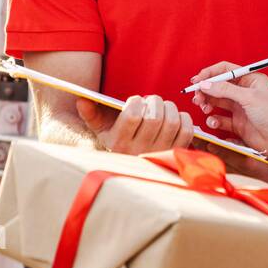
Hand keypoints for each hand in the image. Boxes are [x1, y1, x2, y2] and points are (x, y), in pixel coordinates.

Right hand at [75, 94, 193, 153]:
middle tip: (151, 101)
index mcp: (120, 143)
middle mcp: (140, 151)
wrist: (133, 166)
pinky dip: (184, 118)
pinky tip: (175, 117)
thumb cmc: (117, 139)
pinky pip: (186, 131)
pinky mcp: (177, 153)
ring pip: (172, 122)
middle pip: (155, 118)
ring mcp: (160, 153)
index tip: (136, 101)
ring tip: (163, 107)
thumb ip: (90, 114)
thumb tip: (81, 100)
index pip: (133, 116)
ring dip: (170, 107)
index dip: (137, 102)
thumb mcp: (100, 129)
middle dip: (155, 101)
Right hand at [188, 61, 267, 161]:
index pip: (225, 70)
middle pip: (218, 86)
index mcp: (250, 79)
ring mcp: (240, 108)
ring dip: (207, 104)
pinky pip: (220, 119)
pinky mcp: (237, 123)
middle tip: (197, 98)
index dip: (210, 74)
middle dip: (205, 90)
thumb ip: (225, 90)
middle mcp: (243, 92)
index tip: (196, 80)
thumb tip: (205, 84)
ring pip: (217, 102)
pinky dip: (214, 120)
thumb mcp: (248, 98)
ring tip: (205, 108)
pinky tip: (214, 122)